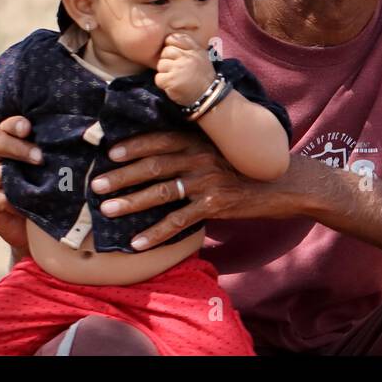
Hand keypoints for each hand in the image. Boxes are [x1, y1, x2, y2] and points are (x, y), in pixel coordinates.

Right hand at [0, 115, 41, 251]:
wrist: (39, 227)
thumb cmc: (48, 189)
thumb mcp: (50, 168)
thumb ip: (51, 151)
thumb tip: (72, 137)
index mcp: (8, 143)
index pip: (6, 126)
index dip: (14, 124)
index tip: (28, 127)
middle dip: (16, 147)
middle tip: (39, 157)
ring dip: (18, 176)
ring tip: (40, 183)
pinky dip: (15, 201)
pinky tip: (29, 204)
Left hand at [90, 130, 304, 249]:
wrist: (285, 182)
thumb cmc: (248, 164)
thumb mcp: (223, 147)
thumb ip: (196, 145)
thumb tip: (164, 151)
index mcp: (200, 139)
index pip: (159, 139)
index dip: (132, 145)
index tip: (107, 151)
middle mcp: (201, 156)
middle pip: (154, 165)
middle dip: (122, 175)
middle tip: (96, 183)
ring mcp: (208, 181)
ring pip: (161, 191)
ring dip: (131, 201)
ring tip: (106, 210)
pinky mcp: (216, 205)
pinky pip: (179, 221)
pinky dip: (156, 232)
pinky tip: (137, 243)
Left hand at [154, 33, 214, 105]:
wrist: (208, 96)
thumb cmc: (203, 77)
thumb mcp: (202, 56)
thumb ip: (190, 46)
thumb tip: (171, 38)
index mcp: (194, 50)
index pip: (174, 38)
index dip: (170, 45)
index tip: (174, 55)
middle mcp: (187, 57)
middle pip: (165, 52)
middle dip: (167, 61)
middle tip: (175, 70)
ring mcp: (178, 68)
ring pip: (161, 65)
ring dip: (165, 73)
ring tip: (175, 78)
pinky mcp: (171, 80)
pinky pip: (158, 77)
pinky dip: (163, 83)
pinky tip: (172, 85)